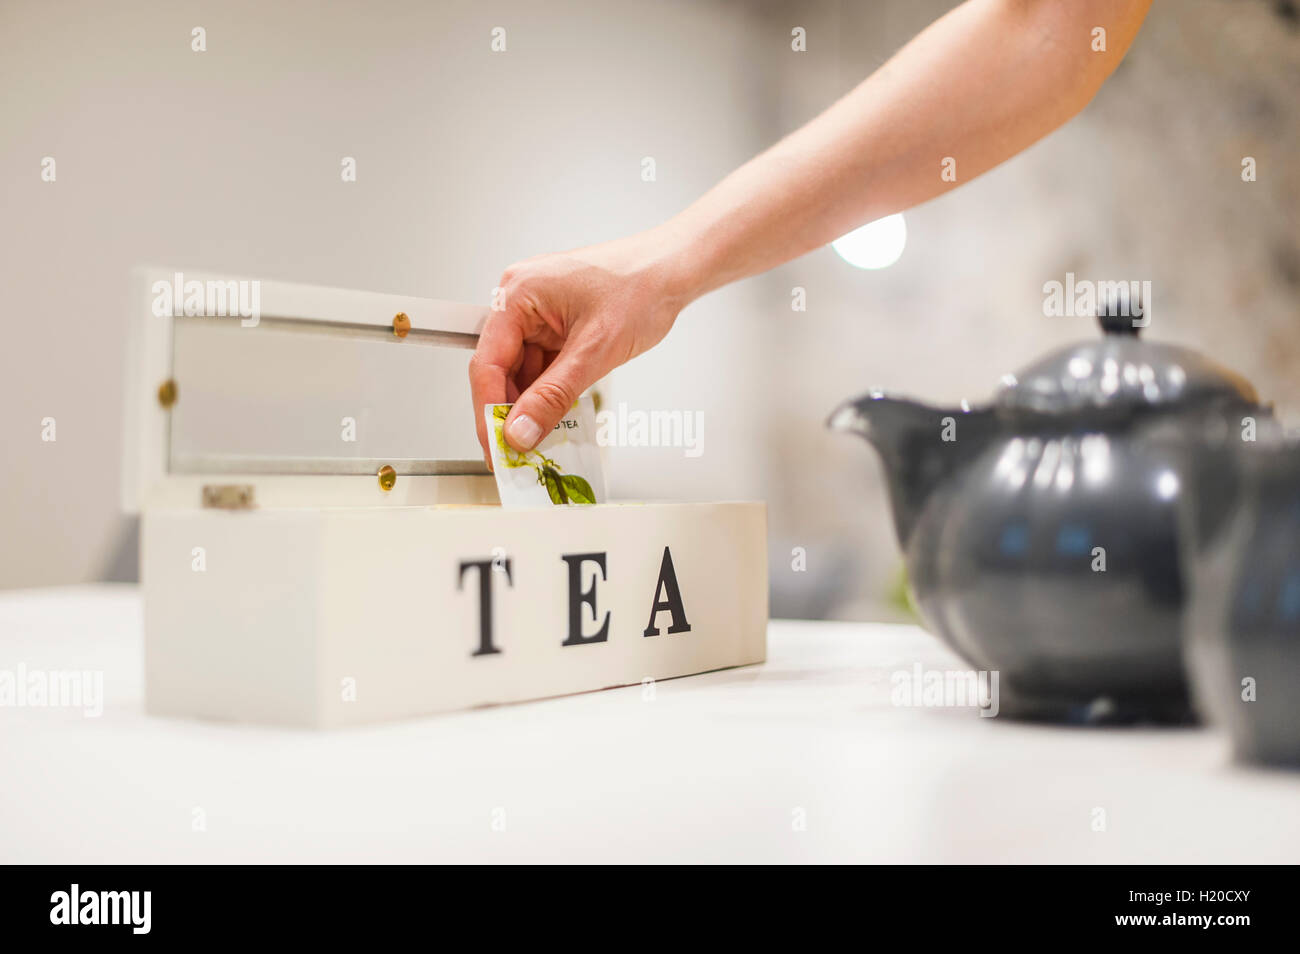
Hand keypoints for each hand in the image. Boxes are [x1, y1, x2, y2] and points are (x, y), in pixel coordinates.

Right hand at [470, 233, 689, 463]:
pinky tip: (556, 413)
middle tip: (516, 449)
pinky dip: (548, 391)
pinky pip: (542, 365)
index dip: (488, 410)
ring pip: (522, 371)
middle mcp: (521, 300)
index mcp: (519, 293)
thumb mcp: (595, 349)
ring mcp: (538, 313)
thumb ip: (554, 394)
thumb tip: (521, 429)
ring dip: (531, 404)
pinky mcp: (556, 324)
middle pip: (501, 369)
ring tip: (540, 436)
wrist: (672, 271)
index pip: (488, 362)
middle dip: (510, 411)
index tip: (495, 445)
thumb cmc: (641, 287)